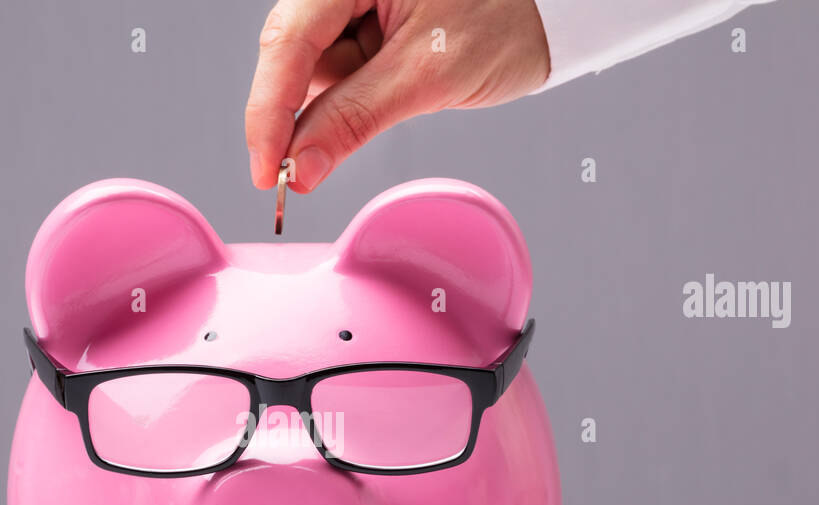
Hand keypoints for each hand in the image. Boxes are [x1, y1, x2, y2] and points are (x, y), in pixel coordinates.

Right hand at [245, 0, 550, 192]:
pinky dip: (356, 94)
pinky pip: (339, 70)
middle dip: (306, 111)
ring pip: (314, 68)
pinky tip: (396, 85)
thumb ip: (354, 119)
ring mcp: (352, 1)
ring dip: (340, 101)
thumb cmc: (506, 16)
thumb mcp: (428, 73)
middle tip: (309, 167)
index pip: (286, 42)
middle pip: (291, 54)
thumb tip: (301, 168)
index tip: (267, 173)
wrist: (551, 9)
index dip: (268, 114)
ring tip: (404, 88)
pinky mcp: (365, 22)